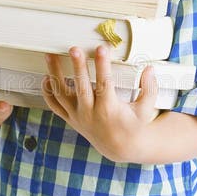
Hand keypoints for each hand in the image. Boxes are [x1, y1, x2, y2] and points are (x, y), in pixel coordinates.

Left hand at [42, 45, 158, 161]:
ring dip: (55, 74)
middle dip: (77, 67)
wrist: (119, 146)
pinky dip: (48, 92)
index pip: (105, 84)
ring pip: (61, 94)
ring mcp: (77, 116)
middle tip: (74, 48)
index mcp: (109, 109)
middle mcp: (90, 113)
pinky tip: (46, 77)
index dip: (103, 65)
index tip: (101, 49)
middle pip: (81, 87)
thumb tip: (150, 68)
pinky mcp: (70, 118)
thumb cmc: (133, 124)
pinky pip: (54, 105)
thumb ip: (149, 88)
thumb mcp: (146, 108)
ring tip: (50, 56)